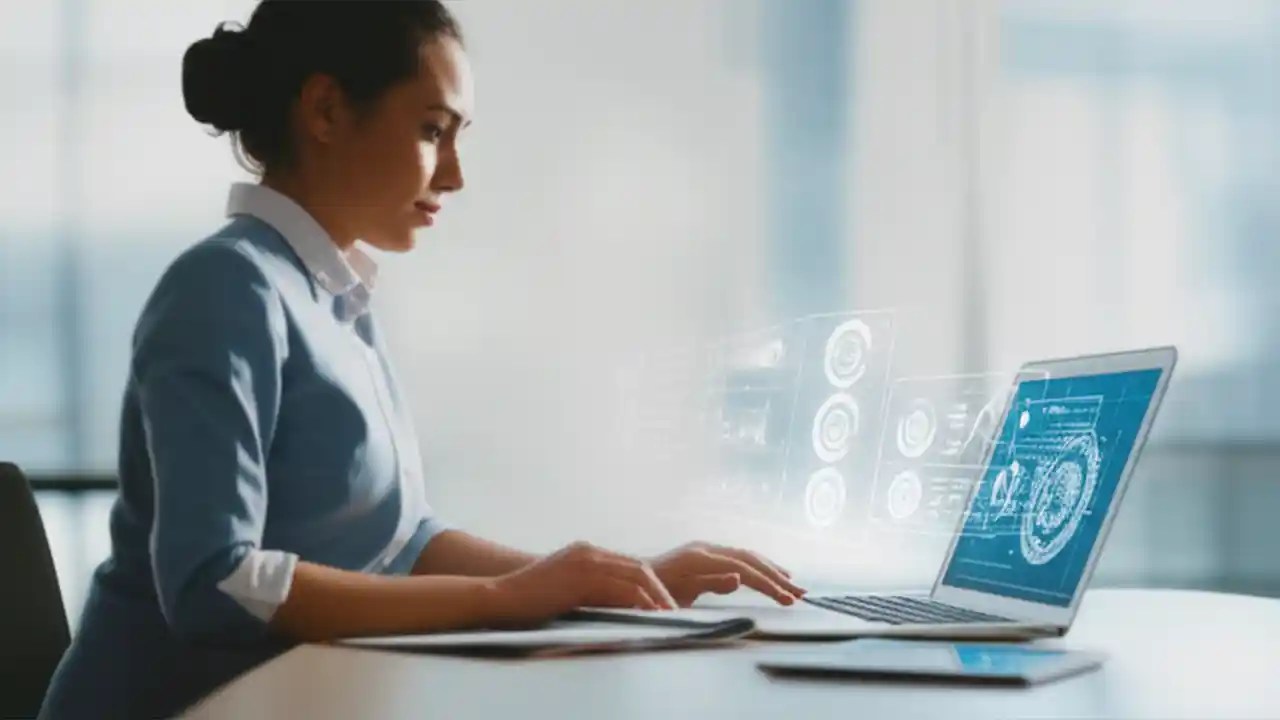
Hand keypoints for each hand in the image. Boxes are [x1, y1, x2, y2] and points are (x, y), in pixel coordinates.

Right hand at [487, 541, 678, 626]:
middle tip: (673, 609)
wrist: (501, 596)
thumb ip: (590, 589)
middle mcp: (589, 551)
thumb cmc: (530, 598)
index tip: (663, 601)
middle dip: (659, 588)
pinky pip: (620, 588)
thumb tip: (617, 605)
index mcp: (586, 551)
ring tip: (668, 614)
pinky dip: (639, 601)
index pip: (629, 564)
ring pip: (635, 574)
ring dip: (655, 595)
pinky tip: (648, 614)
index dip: (650, 583)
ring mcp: (586, 561)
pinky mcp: (581, 578)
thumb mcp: (566, 587)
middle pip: (638, 566)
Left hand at [650, 542, 806, 607]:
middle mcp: (705, 549)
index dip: (768, 584)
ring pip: (746, 556)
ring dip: (771, 570)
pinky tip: (767, 574)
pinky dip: (756, 566)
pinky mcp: (704, 555)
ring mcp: (704, 550)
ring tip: (793, 584)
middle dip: (776, 577)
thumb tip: (740, 578)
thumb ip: (710, 584)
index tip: (788, 600)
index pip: (744, 569)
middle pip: (749, 559)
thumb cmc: (649, 593)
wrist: (627, 580)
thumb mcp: (678, 593)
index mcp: (700, 558)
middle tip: (801, 594)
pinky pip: (736, 558)